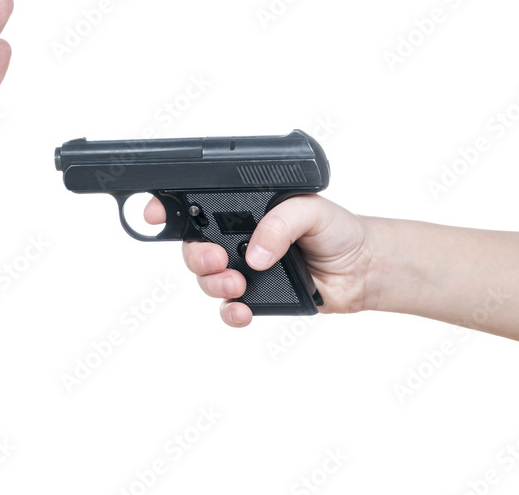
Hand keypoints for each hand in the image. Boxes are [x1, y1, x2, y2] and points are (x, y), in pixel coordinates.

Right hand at [145, 194, 375, 326]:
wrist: (362, 268)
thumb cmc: (337, 230)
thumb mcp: (311, 209)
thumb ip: (280, 222)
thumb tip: (254, 253)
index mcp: (242, 209)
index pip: (196, 206)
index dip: (169, 209)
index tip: (157, 214)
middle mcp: (236, 239)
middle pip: (193, 248)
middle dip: (196, 255)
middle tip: (216, 258)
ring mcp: (243, 269)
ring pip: (206, 280)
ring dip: (213, 283)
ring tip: (237, 283)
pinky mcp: (256, 298)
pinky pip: (229, 309)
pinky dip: (230, 312)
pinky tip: (241, 310)